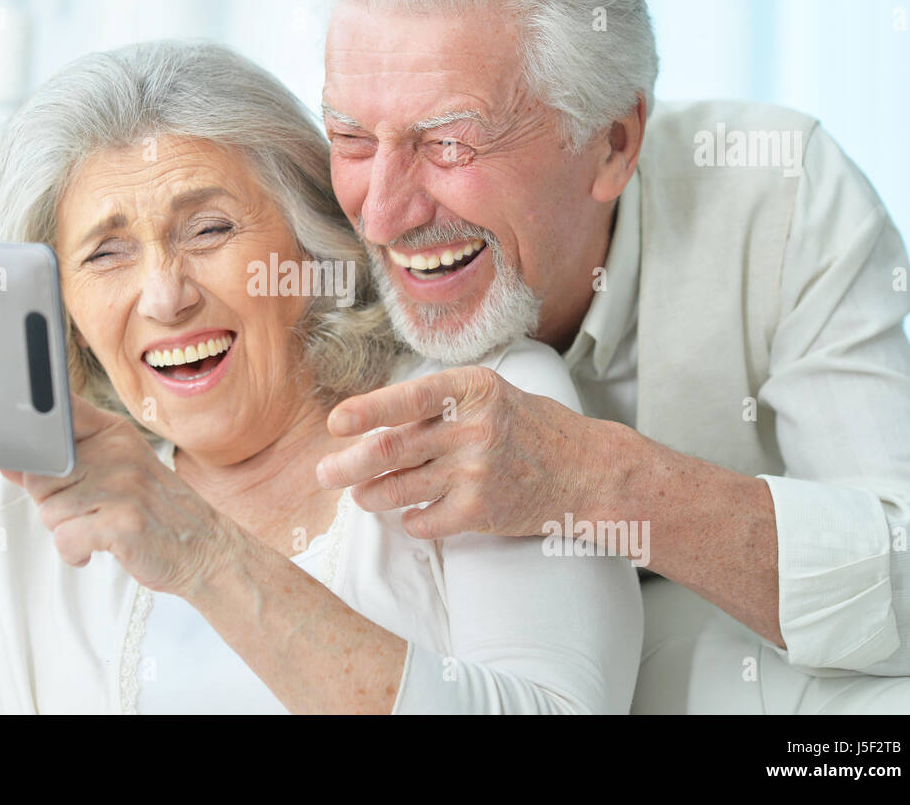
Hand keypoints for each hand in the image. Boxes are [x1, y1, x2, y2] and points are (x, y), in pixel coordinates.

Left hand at [2, 394, 242, 596]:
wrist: (207, 550)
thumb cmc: (154, 513)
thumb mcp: (112, 475)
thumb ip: (59, 466)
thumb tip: (8, 460)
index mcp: (113, 433)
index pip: (56, 415)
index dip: (33, 437)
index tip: (30, 452)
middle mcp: (116, 452)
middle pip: (40, 475)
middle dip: (53, 503)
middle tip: (89, 511)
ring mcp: (121, 486)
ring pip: (49, 512)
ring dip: (67, 531)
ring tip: (100, 529)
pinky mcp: (122, 523)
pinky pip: (65, 540)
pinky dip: (75, 553)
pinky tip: (98, 549)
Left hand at [315, 365, 625, 538]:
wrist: (586, 472)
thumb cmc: (529, 427)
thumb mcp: (489, 394)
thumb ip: (438, 403)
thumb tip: (373, 421)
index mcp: (472, 388)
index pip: (407, 398)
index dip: (365, 412)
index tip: (335, 424)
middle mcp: (473, 428)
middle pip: (392, 449)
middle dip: (348, 464)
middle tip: (323, 473)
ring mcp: (477, 471)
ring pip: (400, 488)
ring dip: (369, 494)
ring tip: (359, 494)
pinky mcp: (481, 511)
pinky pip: (424, 521)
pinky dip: (409, 520)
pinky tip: (411, 515)